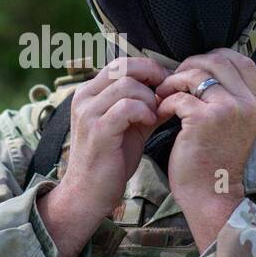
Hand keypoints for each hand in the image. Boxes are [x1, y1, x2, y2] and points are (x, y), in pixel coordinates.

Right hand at [37, 56, 169, 256]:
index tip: (164, 82)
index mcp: (89, 93)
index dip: (146, 67)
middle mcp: (84, 98)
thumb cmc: (110, 161)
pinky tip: (148, 123)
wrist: (89, 193)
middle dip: (151, 75)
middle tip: (165, 92)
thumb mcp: (129, 127)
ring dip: (148, 98)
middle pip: (122, 67)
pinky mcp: (98, 130)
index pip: (119, 63)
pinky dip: (143, 111)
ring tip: (153, 116)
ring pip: (127, 85)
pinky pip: (126, 107)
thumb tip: (171, 92)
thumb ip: (145, 107)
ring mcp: (88, 113)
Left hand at [155, 48, 255, 250]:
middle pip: (217, 60)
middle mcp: (248, 103)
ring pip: (196, 73)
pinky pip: (179, 95)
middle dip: (189, 66)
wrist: (212, 194)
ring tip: (164, 96)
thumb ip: (228, 96)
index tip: (195, 70)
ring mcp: (228, 110)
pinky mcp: (205, 119)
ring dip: (174, 81)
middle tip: (174, 83)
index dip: (215, 57)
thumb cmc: (215, 159)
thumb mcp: (234, 124)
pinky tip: (163, 114)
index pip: (241, 60)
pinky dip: (166, 102)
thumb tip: (204, 67)